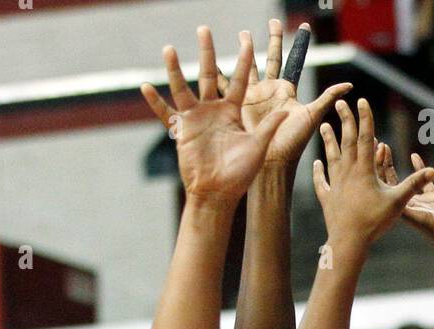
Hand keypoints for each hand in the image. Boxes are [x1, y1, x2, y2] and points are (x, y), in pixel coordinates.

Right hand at [140, 28, 287, 204]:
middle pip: (209, 74)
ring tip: (169, 49)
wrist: (218, 194)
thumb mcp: (258, 147)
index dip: (243, 60)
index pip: (239, 80)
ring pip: (183, 88)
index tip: (247, 40)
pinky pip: (165, 114)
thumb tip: (288, 109)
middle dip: (207, 52)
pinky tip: (144, 87)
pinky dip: (155, 102)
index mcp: (233, 112)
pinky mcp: (182, 132)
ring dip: (175, 69)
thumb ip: (269, 126)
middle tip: (204, 29)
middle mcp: (213, 110)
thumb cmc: (240, 175)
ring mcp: (196, 119)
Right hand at [214, 20, 350, 173]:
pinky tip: (213, 61)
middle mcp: (270, 90)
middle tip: (272, 22)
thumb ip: (328, 98)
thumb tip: (349, 86)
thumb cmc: (292, 143)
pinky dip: (219, 73)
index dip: (299, 43)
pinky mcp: (238, 104)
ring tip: (244, 34)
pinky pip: (227, 86)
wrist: (270, 162)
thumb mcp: (312, 116)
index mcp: (286, 90)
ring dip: (246, 50)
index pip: (293, 60)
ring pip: (248, 66)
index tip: (304, 26)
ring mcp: (253, 96)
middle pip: (271, 58)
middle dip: (272, 40)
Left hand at [313, 99, 433, 249]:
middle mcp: (348, 173)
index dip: (365, 118)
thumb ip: (414, 184)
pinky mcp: (328, 199)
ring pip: (332, 158)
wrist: (348, 243)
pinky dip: (319, 173)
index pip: (366, 138)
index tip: (362, 100)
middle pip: (347, 142)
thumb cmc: (374, 223)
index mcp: (364, 170)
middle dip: (345, 120)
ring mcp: (336, 186)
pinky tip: (317, 164)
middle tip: (340, 103)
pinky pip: (322, 183)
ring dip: (328, 141)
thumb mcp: (397, 202)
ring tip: (324, 126)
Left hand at [376, 146, 433, 255]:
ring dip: (392, 163)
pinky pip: (421, 180)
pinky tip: (413, 154)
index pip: (382, 187)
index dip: (376, 168)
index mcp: (402, 211)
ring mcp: (420, 202)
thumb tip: (400, 204)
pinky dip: (417, 167)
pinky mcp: (433, 198)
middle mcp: (407, 206)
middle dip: (379, 163)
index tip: (371, 151)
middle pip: (386, 182)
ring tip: (385, 146)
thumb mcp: (426, 220)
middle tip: (373, 144)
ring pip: (401, 178)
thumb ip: (415, 211)